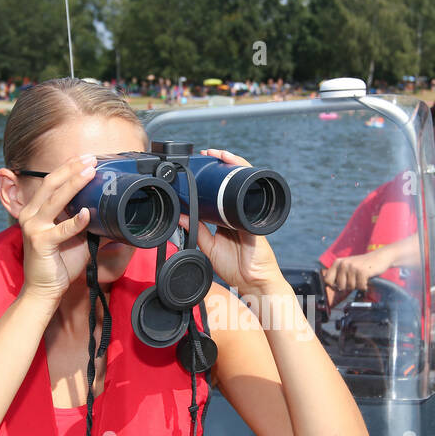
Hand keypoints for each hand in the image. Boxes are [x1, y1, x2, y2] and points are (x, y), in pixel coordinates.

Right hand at [16, 155, 97, 301]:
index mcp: (37, 210)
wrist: (44, 290)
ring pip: (55, 200)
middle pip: (52, 184)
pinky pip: (61, 230)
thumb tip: (111, 213)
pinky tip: (87, 214)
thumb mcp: (75, 238)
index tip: (87, 158)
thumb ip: (86, 222)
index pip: (52, 182)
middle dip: (72, 168)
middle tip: (91, 159)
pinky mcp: (40, 243)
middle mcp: (31, 215)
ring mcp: (34, 228)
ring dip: (74, 184)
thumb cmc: (59, 264)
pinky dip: (75, 222)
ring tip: (90, 173)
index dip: (68, 167)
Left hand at [181, 149, 284, 294]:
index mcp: (228, 218)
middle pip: (233, 181)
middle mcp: (239, 212)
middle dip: (223, 163)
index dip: (212, 177)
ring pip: (244, 183)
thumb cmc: (236, 267)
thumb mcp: (209, 248)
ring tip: (222, 155)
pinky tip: (238, 170)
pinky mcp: (254, 219)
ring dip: (234, 165)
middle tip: (209, 153)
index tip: (200, 165)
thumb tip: (180, 216)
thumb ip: (196, 231)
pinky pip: (251, 197)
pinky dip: (247, 180)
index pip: (219, 191)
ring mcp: (249, 213)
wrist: (254, 282)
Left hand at [322, 248, 392, 293]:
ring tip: (362, 278)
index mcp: (338, 262)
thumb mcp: (348, 267)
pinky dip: (364, 286)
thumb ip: (339, 276)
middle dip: (348, 287)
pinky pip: (360, 287)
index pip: (327, 280)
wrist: (379, 257)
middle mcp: (343, 263)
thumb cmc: (363, 266)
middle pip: (340, 286)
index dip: (333, 286)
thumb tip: (333, 289)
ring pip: (351, 287)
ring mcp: (352, 267)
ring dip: (358, 286)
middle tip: (356, 280)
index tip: (340, 287)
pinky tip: (367, 279)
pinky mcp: (362, 271)